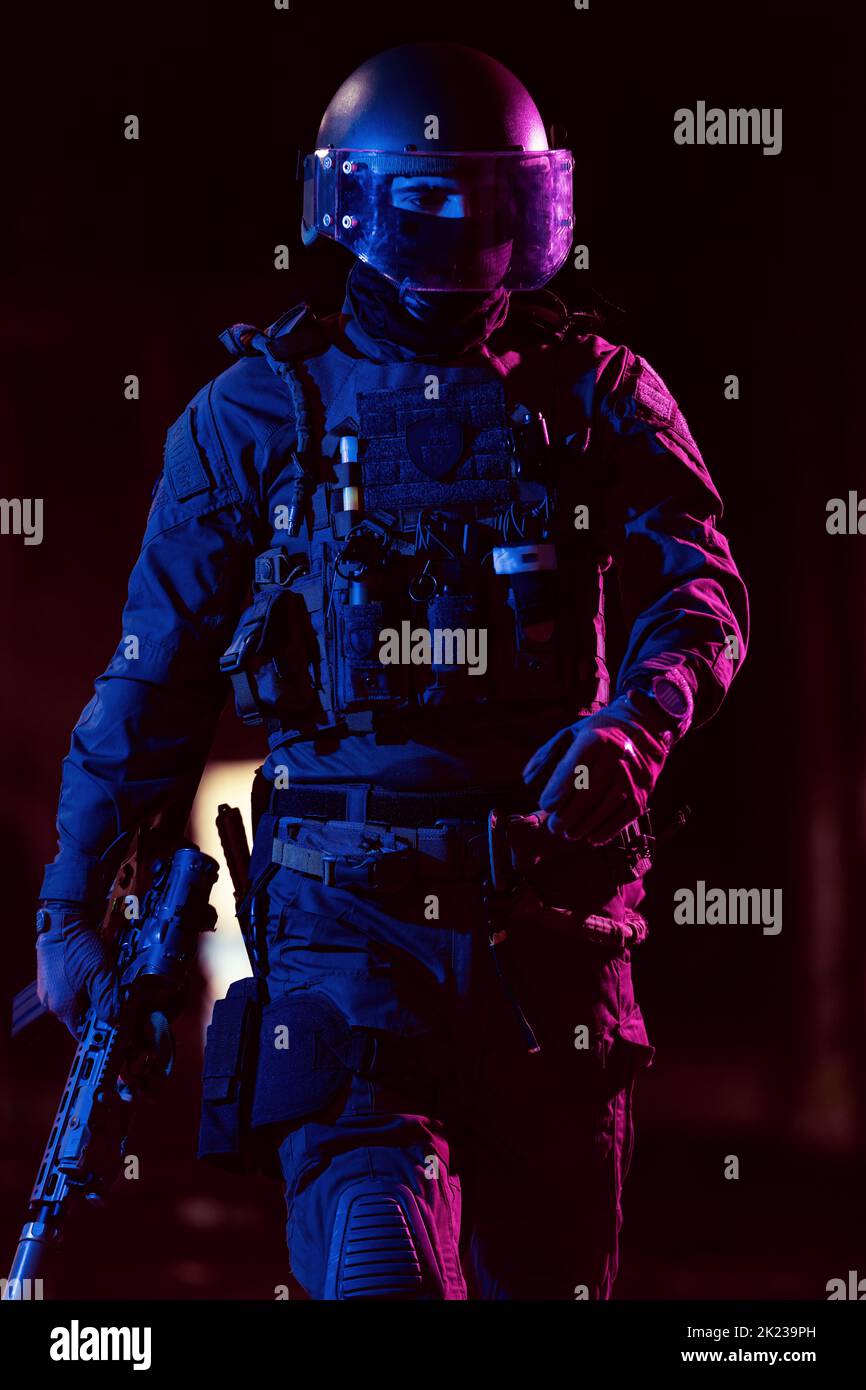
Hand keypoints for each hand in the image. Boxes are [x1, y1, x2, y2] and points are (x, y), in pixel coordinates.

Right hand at [36, 903, 120, 1039]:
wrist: (62, 924)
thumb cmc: (79, 948)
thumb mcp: (101, 975)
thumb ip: (108, 1001)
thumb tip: (114, 1021)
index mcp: (63, 1007)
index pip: (81, 1031)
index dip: (98, 1029)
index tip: (111, 1023)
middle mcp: (52, 1003)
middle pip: (79, 1016)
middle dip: (96, 1008)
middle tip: (111, 994)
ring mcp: (48, 991)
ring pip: (74, 1002)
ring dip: (88, 996)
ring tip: (100, 979)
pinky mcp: (48, 980)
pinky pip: (67, 990)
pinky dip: (80, 986)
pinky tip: (89, 973)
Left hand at [522, 691, 671, 843]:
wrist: (645, 728)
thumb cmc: (599, 734)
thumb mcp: (572, 733)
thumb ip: (548, 753)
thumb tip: (527, 778)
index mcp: (596, 740)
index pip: (573, 770)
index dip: (557, 791)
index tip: (545, 805)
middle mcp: (617, 758)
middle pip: (588, 793)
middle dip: (568, 814)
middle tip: (554, 826)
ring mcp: (633, 777)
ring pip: (606, 808)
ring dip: (585, 826)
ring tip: (569, 833)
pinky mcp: (643, 793)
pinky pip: (624, 817)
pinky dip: (606, 830)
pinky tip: (591, 837)